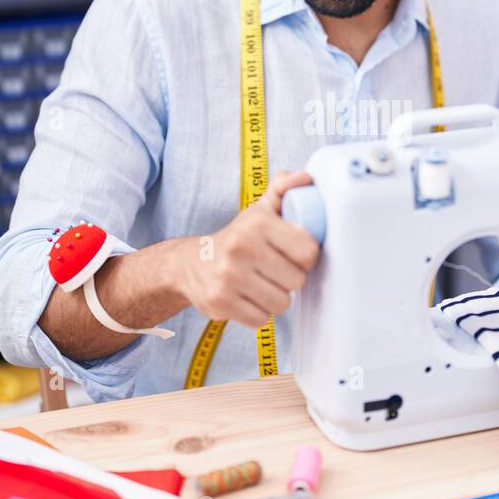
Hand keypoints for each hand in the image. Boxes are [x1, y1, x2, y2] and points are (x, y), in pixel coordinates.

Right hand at [178, 171, 319, 326]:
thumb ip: (284, 189)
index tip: (293, 254)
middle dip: (289, 278)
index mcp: (257, 223)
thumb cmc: (237, 238)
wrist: (190, 264)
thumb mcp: (259, 210)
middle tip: (274, 270)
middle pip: (297, 281)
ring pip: (281, 303)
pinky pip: (261, 319)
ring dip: (275, 297)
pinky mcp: (220, 303)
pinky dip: (258, 312)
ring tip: (261, 284)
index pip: (308, 251)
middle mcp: (241, 248)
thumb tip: (305, 178)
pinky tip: (247, 298)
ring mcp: (228, 278)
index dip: (306, 256)